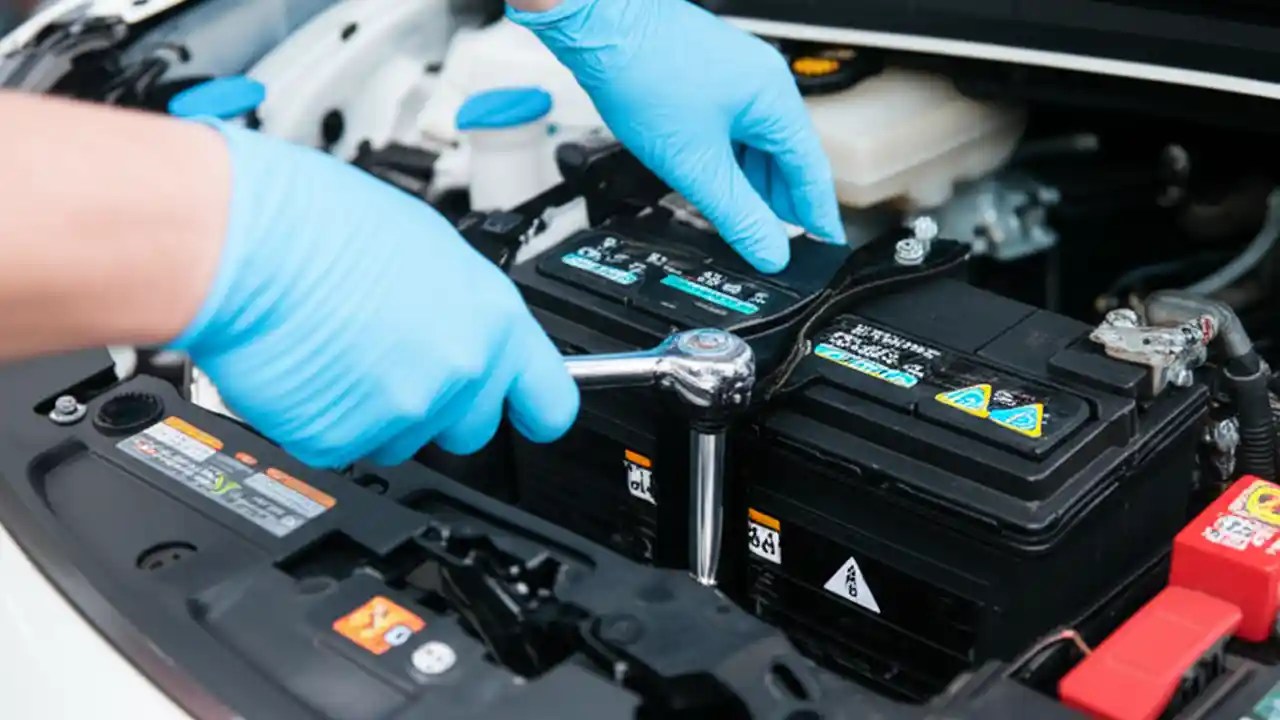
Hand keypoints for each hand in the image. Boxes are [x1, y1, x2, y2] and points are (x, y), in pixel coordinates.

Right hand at [171, 123, 578, 467]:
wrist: (246, 243)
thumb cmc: (322, 224)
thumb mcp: (429, 247)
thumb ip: (461, 307)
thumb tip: (462, 327)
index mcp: (492, 321)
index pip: (551, 399)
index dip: (537, 409)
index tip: (531, 413)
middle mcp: (458, 373)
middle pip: (470, 428)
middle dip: (440, 404)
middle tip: (394, 357)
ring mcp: (401, 414)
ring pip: (402, 438)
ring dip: (376, 409)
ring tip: (340, 346)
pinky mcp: (340, 440)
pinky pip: (341, 444)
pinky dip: (323, 417)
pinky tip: (310, 366)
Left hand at [509, 0, 845, 272]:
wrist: (598, 24)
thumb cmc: (643, 72)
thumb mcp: (695, 165)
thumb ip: (736, 214)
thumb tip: (769, 251)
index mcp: (774, 100)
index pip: (810, 168)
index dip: (817, 212)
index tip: (825, 241)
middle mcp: (762, 82)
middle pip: (786, 154)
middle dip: (781, 201)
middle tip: (778, 239)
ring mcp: (735, 74)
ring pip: (756, 140)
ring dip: (753, 180)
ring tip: (745, 216)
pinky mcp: (706, 74)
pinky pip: (733, 124)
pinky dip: (731, 157)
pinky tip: (716, 177)